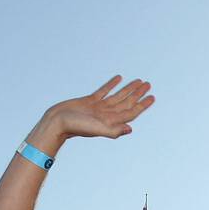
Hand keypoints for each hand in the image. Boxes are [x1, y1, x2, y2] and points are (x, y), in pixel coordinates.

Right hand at [39, 77, 154, 145]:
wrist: (56, 122)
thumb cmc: (75, 127)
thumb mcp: (96, 129)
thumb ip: (113, 131)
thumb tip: (131, 129)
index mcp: (110, 121)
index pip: (130, 112)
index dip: (142, 105)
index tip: (152, 97)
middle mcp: (106, 114)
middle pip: (126, 103)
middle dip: (138, 94)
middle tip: (148, 85)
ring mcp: (98, 108)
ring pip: (117, 96)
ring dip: (128, 89)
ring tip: (139, 81)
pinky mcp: (89, 101)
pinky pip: (104, 91)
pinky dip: (112, 85)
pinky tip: (118, 78)